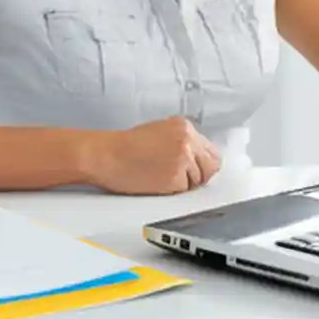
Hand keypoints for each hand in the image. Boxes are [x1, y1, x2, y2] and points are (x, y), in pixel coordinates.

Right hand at [89, 116, 221, 194]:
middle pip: (211, 167)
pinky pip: (183, 191)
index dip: (203, 164)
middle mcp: (188, 140)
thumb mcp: (159, 132)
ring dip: (183, 184)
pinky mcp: (175, 176)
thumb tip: (197, 158)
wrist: (106, 155)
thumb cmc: (124, 147)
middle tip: (177, 177)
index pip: (212, 151)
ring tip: (159, 176)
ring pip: (197, 181)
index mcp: (185, 126)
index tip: (195, 170)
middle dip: (198, 176)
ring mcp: (183, 158)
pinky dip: (172, 191)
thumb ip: (181, 142)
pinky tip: (155, 182)